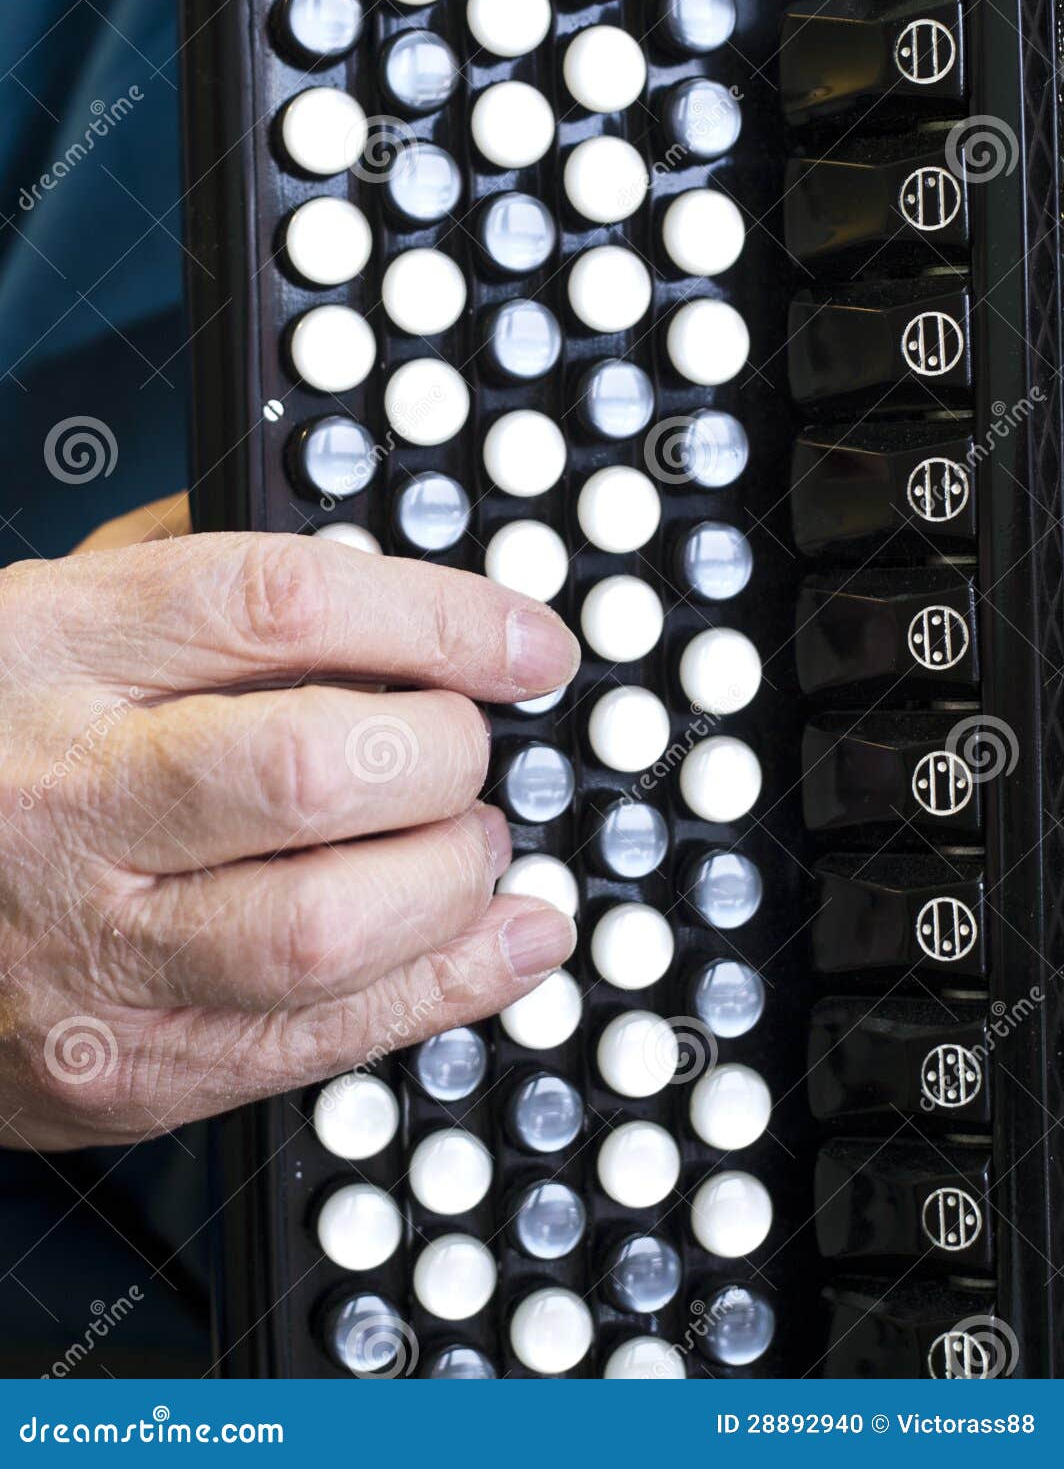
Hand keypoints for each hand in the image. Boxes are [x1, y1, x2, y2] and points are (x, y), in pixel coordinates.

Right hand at [0, 498, 578, 1148]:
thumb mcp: (43, 610)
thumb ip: (186, 567)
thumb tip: (371, 553)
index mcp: (51, 650)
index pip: (283, 606)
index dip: (442, 621)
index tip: (526, 645)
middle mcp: (65, 796)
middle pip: (313, 769)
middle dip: (444, 757)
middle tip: (466, 752)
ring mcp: (85, 948)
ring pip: (324, 927)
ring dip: (449, 883)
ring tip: (469, 846)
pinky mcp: (119, 1068)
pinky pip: (313, 1041)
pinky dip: (443, 989)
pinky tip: (500, 942)